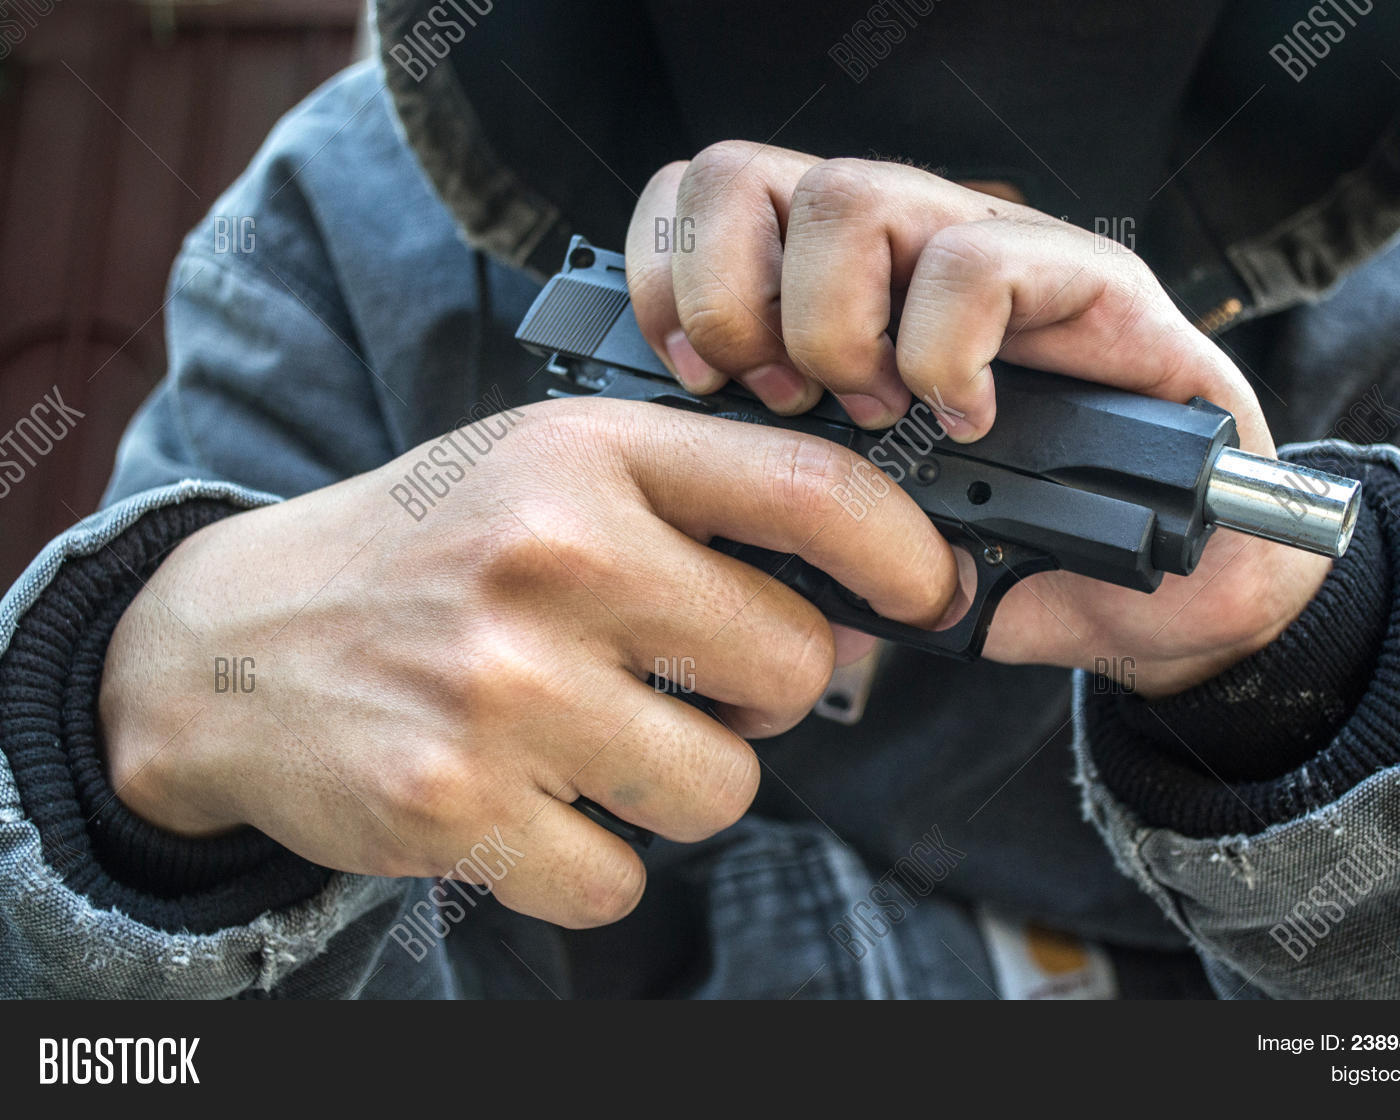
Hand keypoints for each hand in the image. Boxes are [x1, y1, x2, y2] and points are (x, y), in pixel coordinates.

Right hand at [99, 397, 955, 926]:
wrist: (229, 645)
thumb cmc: (419, 553)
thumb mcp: (542, 473)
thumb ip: (688, 507)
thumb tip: (850, 600)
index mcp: (584, 458)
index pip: (808, 489)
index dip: (904, 550)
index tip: (928, 593)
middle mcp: (549, 558)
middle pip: (788, 663)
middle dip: (767, 689)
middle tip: (691, 679)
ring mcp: (501, 687)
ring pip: (721, 788)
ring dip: (679, 781)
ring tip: (589, 735)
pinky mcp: (456, 803)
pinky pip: (622, 876)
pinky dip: (595, 858)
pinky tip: (529, 797)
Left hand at [624, 143, 1330, 694]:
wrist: (1177, 579)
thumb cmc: (1022, 551)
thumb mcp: (872, 543)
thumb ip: (799, 518)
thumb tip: (718, 524)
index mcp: (832, 292)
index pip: (700, 201)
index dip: (668, 279)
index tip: (695, 380)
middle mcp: (898, 252)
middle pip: (747, 177)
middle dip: (735, 305)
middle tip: (782, 404)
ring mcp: (989, 252)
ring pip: (852, 196)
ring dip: (836, 328)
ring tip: (880, 412)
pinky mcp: (1085, 277)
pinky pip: (976, 259)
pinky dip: (949, 349)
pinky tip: (968, 415)